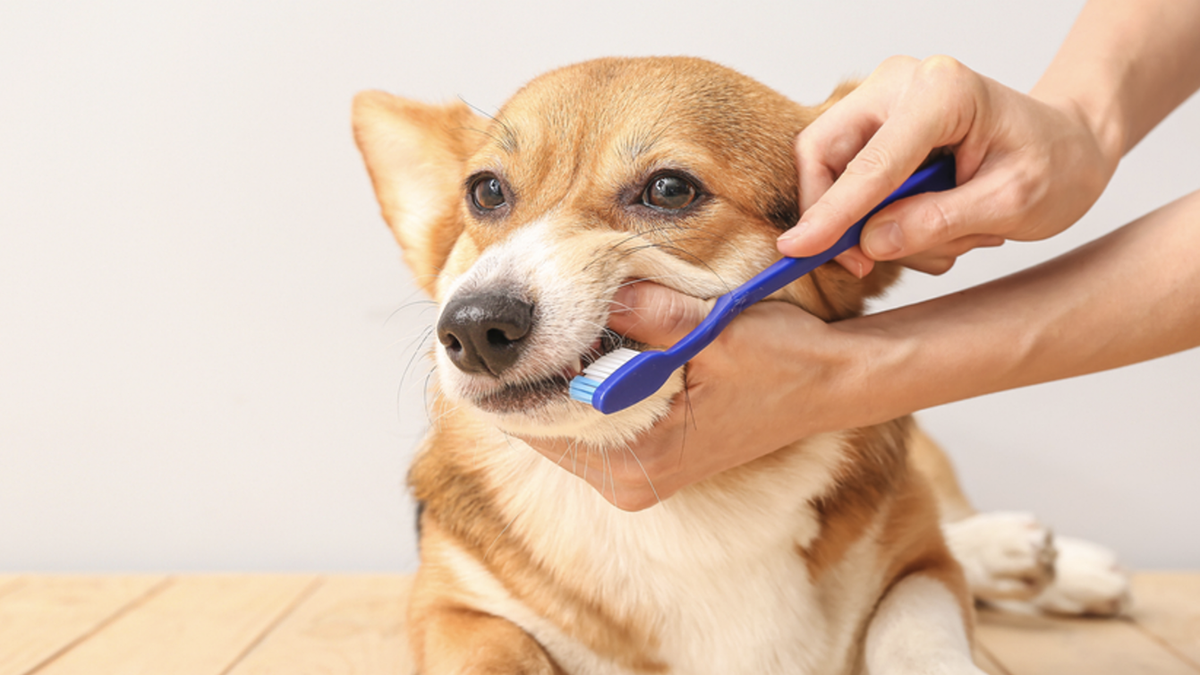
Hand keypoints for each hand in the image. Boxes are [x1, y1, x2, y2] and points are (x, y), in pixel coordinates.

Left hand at [521, 282, 867, 510]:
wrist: (832, 385)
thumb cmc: (784, 361)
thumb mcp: (716, 329)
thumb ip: (648, 310)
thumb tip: (582, 286)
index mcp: (641, 461)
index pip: (540, 422)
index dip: (510, 374)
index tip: (486, 332)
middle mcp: (632, 481)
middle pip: (541, 427)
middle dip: (523, 373)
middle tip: (501, 318)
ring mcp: (638, 476)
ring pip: (560, 425)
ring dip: (547, 378)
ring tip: (532, 325)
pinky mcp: (647, 461)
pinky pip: (586, 424)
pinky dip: (574, 386)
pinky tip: (571, 346)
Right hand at [780, 55, 1117, 275]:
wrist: (1069, 146)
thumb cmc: (1054, 164)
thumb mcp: (1012, 204)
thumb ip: (938, 222)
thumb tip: (870, 243)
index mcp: (942, 92)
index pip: (869, 163)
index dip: (830, 213)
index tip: (797, 250)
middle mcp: (902, 84)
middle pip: (823, 153)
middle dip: (836, 215)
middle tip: (864, 263)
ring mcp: (884, 103)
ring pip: (833, 172)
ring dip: (872, 222)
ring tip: (944, 237)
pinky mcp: (878, 128)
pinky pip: (850, 180)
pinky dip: (878, 215)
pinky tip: (932, 222)